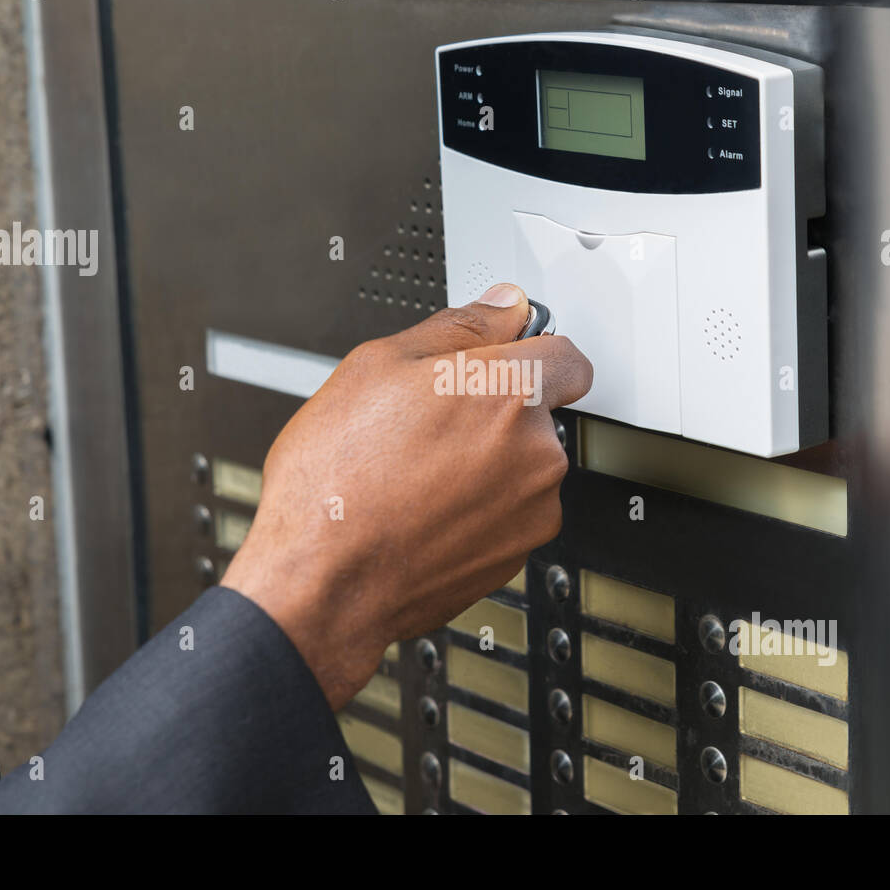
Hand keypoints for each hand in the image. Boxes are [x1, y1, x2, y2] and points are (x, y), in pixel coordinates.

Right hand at [222, 284, 592, 708]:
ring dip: (485, 464)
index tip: (507, 357)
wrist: (322, 582)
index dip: (533, 352)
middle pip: (538, 414)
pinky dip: (476, 509)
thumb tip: (501, 307)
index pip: (567, 356)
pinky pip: (507, 515)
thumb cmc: (337, 482)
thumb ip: (457, 328)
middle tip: (429, 421)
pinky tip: (422, 508)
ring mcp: (531, 510)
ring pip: (522, 468)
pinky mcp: (516, 555)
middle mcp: (536, 453)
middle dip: (494, 412)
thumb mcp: (377, 366)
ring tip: (414, 472)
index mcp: (509, 392)